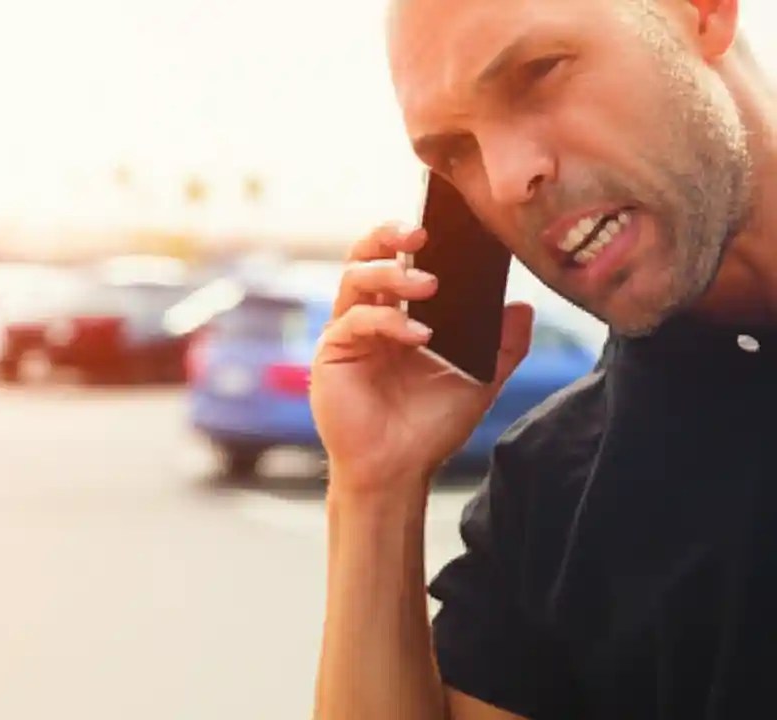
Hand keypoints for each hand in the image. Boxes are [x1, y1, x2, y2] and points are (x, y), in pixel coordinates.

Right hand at [310, 224, 534, 497]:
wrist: (398, 470)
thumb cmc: (429, 426)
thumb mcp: (479, 379)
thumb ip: (503, 345)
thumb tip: (522, 306)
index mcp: (398, 315)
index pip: (398, 261)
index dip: (412, 239)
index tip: (445, 227)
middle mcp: (368, 317)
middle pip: (365, 257)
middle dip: (388, 237)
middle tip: (420, 236)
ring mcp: (347, 333)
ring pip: (353, 279)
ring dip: (390, 274)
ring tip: (428, 285)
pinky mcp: (332, 354)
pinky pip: (353, 321)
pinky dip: (387, 322)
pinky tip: (418, 335)